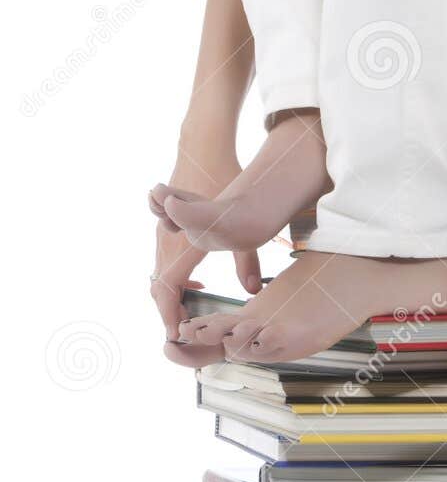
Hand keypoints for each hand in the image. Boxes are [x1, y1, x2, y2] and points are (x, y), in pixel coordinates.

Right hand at [148, 132, 260, 342]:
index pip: (167, 291)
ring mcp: (164, 232)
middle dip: (171, 312)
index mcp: (181, 244)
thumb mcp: (241, 223)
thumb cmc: (222, 183)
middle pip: (160, 287)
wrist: (202, 146)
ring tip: (191, 315)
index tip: (179, 335)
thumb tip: (252, 291)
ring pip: (162, 274)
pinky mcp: (168, 226)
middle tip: (187, 332)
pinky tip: (195, 284)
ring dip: (174, 296)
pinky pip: (165, 261)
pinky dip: (175, 279)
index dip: (171, 316)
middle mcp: (166, 241)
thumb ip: (246, 261)